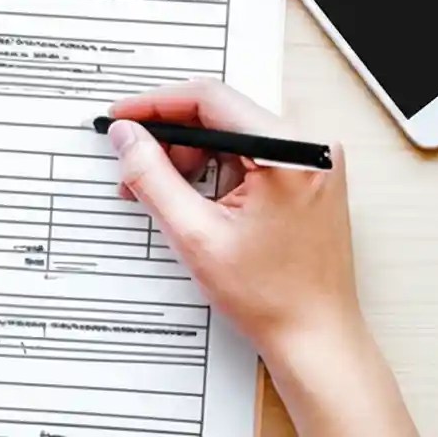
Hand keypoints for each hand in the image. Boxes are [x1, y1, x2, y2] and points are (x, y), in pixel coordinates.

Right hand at [108, 79, 355, 349]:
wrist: (315, 338)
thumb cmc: (272, 297)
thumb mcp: (194, 234)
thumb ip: (152, 177)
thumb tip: (127, 137)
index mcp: (289, 151)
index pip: (210, 99)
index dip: (155, 105)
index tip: (122, 117)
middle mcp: (308, 147)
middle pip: (220, 114)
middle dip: (169, 139)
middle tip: (132, 167)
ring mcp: (310, 161)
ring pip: (230, 136)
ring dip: (188, 157)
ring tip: (160, 194)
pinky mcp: (305, 177)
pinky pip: (248, 156)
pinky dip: (213, 171)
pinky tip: (190, 200)